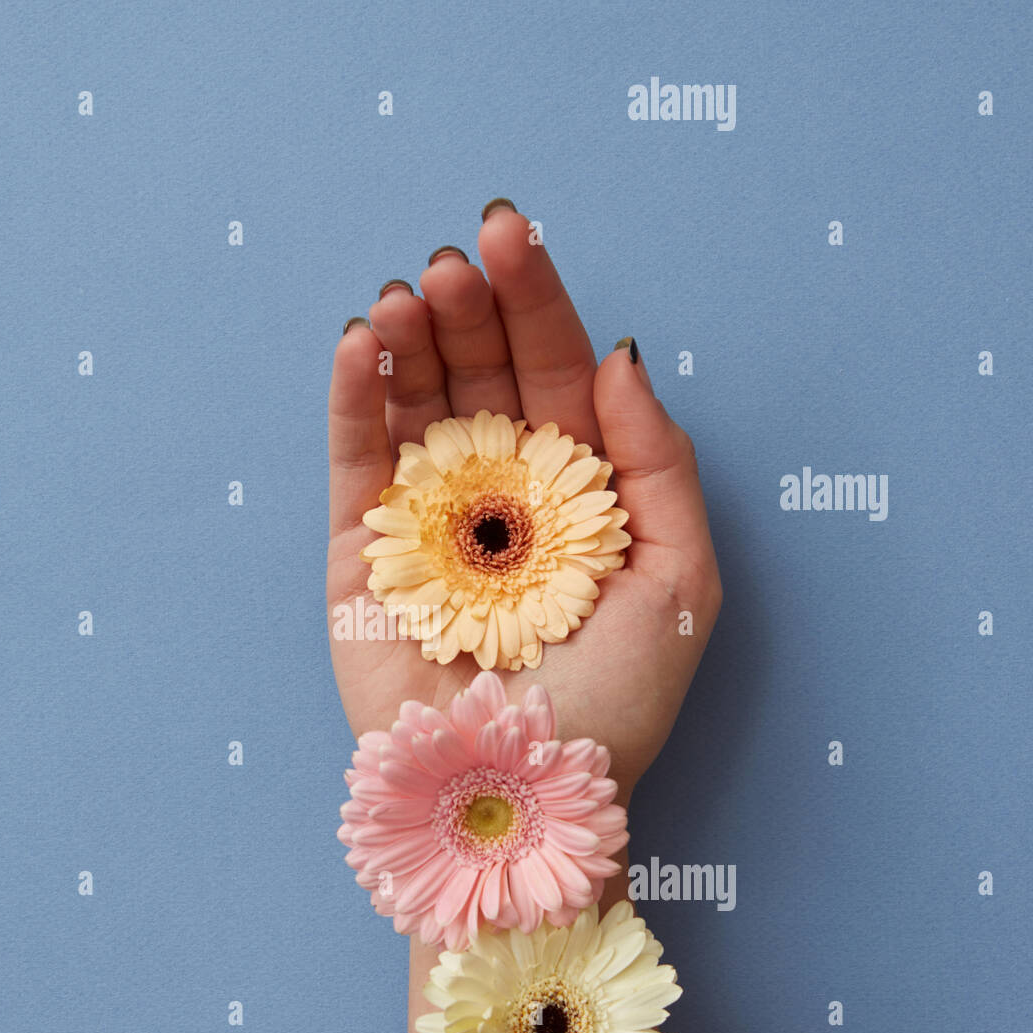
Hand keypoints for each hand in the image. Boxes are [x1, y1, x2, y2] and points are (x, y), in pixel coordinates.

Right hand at [326, 205, 720, 800]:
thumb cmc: (613, 704)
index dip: (535, 300)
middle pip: (477, 375)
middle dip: (467, 310)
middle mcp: (499, 496)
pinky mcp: (360, 555)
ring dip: (406, 340)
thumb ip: (659, 463)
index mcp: (575, 492)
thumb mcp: (681, 580)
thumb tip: (619, 356)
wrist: (522, 798)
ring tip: (405, 295)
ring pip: (411, 406)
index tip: (511, 233)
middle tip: (453, 263)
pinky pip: (352, 463)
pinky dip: (350, 401)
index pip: (551, 373)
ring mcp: (426, 522)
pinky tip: (357, 345)